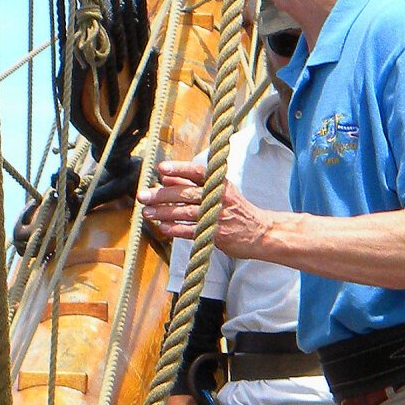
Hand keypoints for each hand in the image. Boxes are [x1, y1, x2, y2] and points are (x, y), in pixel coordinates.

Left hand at [138, 160, 272, 258]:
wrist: (261, 233)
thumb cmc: (235, 209)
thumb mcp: (219, 191)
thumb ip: (191, 184)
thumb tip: (165, 178)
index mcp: (220, 183)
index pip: (197, 172)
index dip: (179, 169)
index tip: (161, 169)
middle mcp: (219, 197)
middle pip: (186, 193)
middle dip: (162, 195)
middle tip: (143, 196)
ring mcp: (218, 216)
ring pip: (185, 212)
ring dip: (163, 212)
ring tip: (147, 213)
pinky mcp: (217, 234)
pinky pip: (190, 231)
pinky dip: (175, 229)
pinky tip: (162, 227)